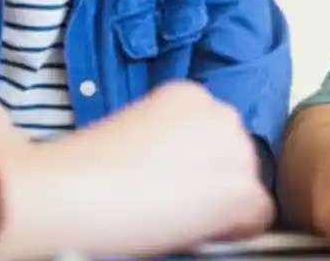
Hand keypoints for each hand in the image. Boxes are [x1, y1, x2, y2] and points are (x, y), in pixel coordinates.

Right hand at [46, 81, 274, 255]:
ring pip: (247, 183)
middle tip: (174, 203)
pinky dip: (235, 230)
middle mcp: (219, 113)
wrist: (71, 191)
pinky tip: (199, 233)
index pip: (212, 133)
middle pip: (234, 155)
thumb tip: (181, 173)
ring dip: (223, 202)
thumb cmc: (82, 170)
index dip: (194, 163)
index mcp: (188, 95)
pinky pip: (258, 216)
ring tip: (178, 217)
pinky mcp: (241, 189)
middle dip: (212, 179)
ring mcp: (235, 149)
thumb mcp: (132, 135)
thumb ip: (167, 143)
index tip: (169, 179)